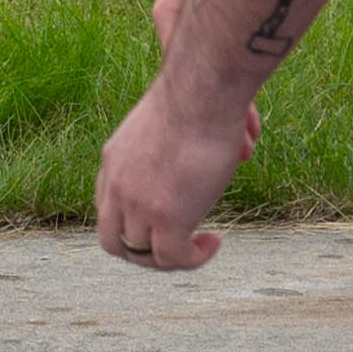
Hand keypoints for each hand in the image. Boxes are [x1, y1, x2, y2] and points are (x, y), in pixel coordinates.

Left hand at [95, 79, 256, 271]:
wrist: (201, 93)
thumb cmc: (204, 93)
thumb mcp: (186, 116)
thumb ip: (205, 133)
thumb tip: (243, 142)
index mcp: (115, 158)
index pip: (109, 203)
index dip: (133, 218)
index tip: (164, 215)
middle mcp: (117, 183)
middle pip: (113, 237)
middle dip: (141, 250)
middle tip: (173, 247)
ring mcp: (136, 203)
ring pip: (141, 253)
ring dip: (171, 256)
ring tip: (200, 246)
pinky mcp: (165, 219)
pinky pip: (172, 259)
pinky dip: (193, 258)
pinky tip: (214, 242)